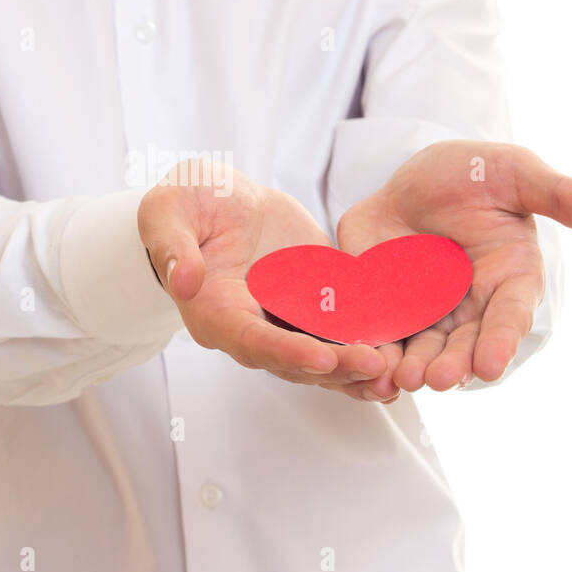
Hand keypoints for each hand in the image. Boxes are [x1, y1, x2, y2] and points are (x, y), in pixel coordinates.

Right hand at [139, 160, 395, 402]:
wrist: (217, 199)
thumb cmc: (184, 204)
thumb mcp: (167, 214)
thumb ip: (172, 248)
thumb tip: (182, 280)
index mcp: (215, 312)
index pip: (251, 341)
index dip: (286, 351)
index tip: (320, 359)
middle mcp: (252, 326)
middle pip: (295, 359)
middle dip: (336, 367)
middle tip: (375, 366)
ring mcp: (285, 318)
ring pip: (324, 354)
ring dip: (359, 367)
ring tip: (396, 373)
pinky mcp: (313, 301)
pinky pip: (343, 327)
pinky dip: (371, 340)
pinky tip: (403, 347)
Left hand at [336, 141, 571, 391]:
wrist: (415, 177)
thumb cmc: (476, 174)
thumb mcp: (518, 175)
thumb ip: (564, 197)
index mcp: (510, 278)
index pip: (509, 315)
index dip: (501, 341)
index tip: (491, 367)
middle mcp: (472, 305)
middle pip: (465, 343)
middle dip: (453, 363)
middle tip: (440, 380)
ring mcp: (429, 310)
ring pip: (423, 348)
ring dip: (414, 367)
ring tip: (403, 380)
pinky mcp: (387, 307)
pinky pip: (380, 334)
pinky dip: (372, 350)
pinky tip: (362, 362)